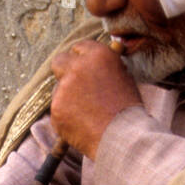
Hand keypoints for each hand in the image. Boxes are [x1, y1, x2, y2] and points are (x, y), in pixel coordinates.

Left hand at [50, 39, 141, 159]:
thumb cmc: (128, 111)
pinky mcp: (57, 108)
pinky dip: (65, 118)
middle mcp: (78, 67)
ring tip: (86, 115)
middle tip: (72, 86)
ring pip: (58, 90)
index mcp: (98, 55)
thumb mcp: (124, 78)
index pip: (79, 48)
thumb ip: (106, 67)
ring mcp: (64, 88)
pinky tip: (82, 125)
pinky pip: (57, 110)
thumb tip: (95, 66)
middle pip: (59, 61)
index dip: (81, 59)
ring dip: (67, 98)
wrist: (122, 137)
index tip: (82, 68)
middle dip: (64, 71)